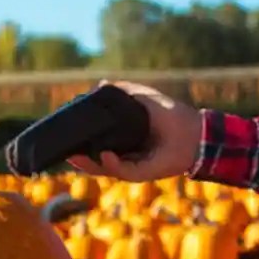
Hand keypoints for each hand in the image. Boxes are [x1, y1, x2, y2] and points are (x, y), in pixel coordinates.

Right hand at [66, 80, 203, 181]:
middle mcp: (126, 156)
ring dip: (88, 165)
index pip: (97, 145)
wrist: (194, 130)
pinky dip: (112, 164)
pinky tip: (105, 155)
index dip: (81, 142)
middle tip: (64, 151)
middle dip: (79, 158)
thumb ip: (122, 91)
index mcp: (123, 141)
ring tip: (74, 156)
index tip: (66, 133)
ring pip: (105, 169)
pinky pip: (122, 171)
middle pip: (96, 161)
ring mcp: (133, 166)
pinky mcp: (143, 173)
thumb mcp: (142, 97)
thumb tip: (99, 85)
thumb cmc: (171, 113)